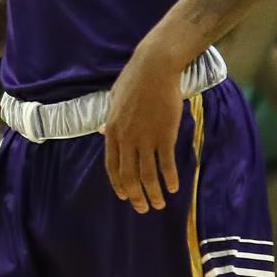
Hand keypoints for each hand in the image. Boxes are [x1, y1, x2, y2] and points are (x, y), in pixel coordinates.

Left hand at [103, 47, 184, 212]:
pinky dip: (170, 178)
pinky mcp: (165, 135)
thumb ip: (109, 121)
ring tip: (160, 204)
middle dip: (136, 196)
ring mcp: (145, 138)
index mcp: (112, 131)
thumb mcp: (114, 101)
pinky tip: (174, 187)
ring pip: (147, 175)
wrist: (154, 69)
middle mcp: (126, 139)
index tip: (125, 196)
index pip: (112, 166)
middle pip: (129, 176)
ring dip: (154, 193)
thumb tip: (101, 131)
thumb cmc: (134, 81)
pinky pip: (166, 164)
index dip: (119, 184)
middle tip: (144, 208)